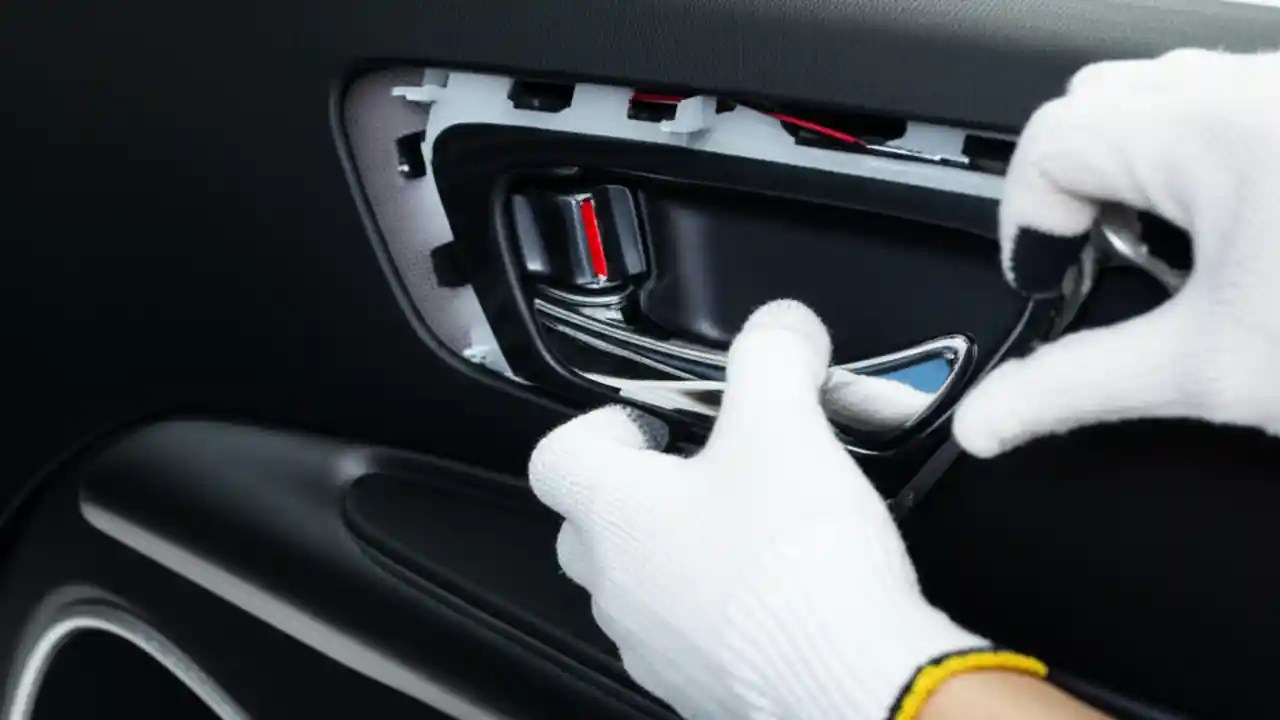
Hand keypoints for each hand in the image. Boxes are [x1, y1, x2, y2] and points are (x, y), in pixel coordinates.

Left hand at [529, 301, 983, 718]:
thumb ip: (772, 356)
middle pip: (590, 526)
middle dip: (639, 490)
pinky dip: (715, 609)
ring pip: (636, 585)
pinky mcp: (698, 687)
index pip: (555, 456)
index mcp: (616, 514)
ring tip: (749, 530)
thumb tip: (780, 325)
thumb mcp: (786, 427)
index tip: (652, 419)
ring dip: (677, 552)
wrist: (850, 683)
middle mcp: (619, 587)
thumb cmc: (798, 567)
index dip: (599, 426)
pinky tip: (777, 593)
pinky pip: (684, 636)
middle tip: (701, 470)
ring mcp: (652, 646)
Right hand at [954, 48, 1279, 457]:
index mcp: (1213, 132)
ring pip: (1165, 94)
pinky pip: (1231, 103)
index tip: (1053, 280)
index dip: (1026, 220)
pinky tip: (1248, 232)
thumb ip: (1079, 388)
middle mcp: (1255, 85)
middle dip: (1080, 186)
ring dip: (1143, 168)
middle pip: (1097, 104)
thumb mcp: (1216, 371)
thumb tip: (992, 418)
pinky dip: (1205, 160)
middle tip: (1115, 265)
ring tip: (1187, 252)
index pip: (1050, 141)